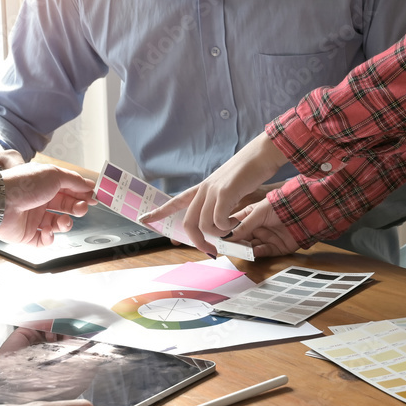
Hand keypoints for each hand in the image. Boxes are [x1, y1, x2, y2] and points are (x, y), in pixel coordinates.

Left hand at [0, 162, 95, 246]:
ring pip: (58, 225)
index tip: (94, 198)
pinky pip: (44, 240)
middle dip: (77, 208)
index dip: (82, 194)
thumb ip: (74, 180)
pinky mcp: (27, 235)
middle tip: (82, 208)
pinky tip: (47, 230)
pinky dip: (49, 237)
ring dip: (65, 224)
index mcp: (46, 185)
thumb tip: (89, 185)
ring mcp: (34, 219)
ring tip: (63, 221)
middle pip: (66, 207)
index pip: (69, 190)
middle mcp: (40, 201)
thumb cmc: (23, 184)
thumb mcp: (54, 174)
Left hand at [142, 133, 287, 254]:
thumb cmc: (250, 172)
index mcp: (203, 188)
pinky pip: (218, 221)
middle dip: (197, 242)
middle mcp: (204, 190)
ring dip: (218, 234)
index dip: (159, 212)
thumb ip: (221, 203)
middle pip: (189, 223)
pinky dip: (227, 228)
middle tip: (210, 251)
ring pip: (204, 225)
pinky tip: (235, 222)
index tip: (143, 219)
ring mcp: (213, 191)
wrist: (262, 154)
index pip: (176, 201)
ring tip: (231, 230)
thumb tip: (218, 224)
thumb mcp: (230, 188)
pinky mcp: (225, 193)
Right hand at [230, 200, 300, 257]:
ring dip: (245, 249)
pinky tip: (254, 251)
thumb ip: (244, 225)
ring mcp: (266, 238)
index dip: (227, 232)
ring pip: (251, 247)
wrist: (302, 210)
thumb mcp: (258, 213)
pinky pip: (263, 252)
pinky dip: (258, 253)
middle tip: (229, 247)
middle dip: (236, 243)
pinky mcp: (275, 247)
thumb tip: (228, 235)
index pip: (234, 226)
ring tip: (241, 250)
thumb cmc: (280, 205)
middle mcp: (256, 228)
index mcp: (250, 217)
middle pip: (241, 239)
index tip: (220, 237)